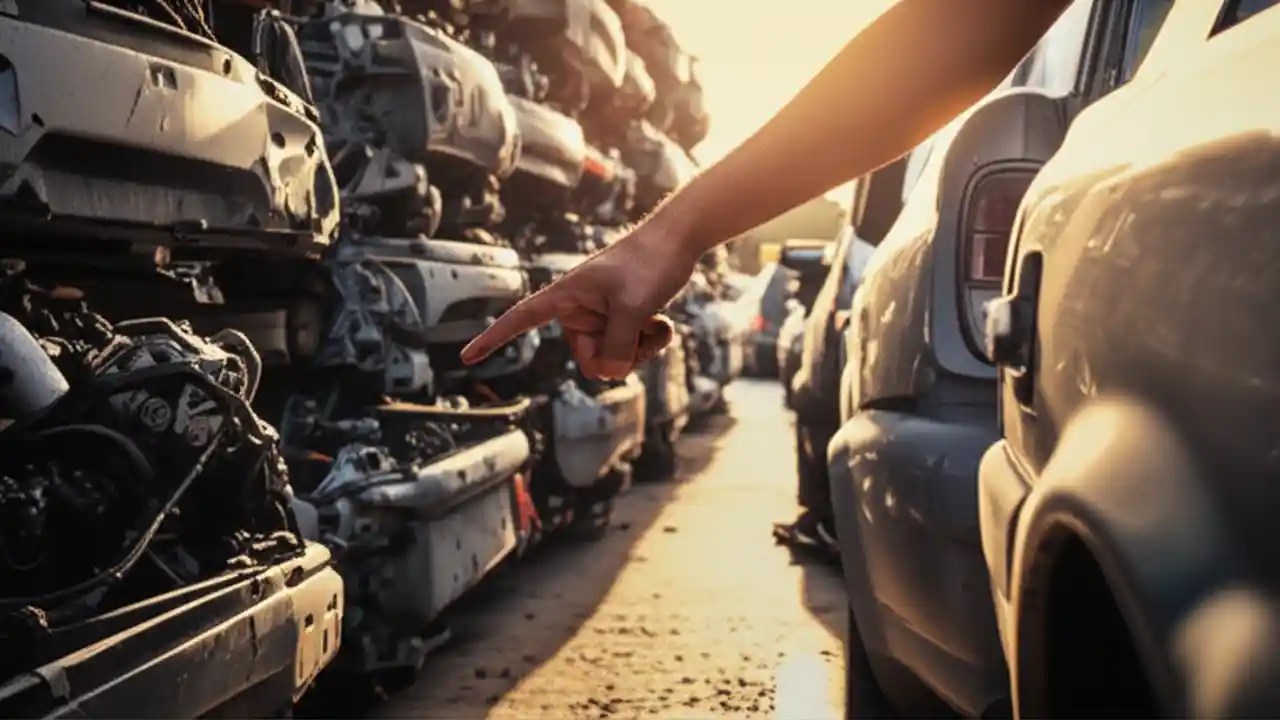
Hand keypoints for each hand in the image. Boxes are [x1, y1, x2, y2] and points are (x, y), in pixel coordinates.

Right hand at [461, 225, 699, 378]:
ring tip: (655, 321)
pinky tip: (662, 322)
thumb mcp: (633, 308)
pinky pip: (630, 350)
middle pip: (589, 360)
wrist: (677, 241)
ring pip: (614, 359)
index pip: (519, 320)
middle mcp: (579, 311)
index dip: (492, 339)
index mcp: (565, 298)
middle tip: (642, 329)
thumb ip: (617, 346)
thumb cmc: (649, 263)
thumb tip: (609, 375)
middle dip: (619, 354)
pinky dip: (650, 341)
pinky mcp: (621, 321)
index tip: (466, 357)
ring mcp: (601, 318)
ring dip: (640, 347)